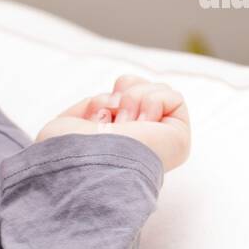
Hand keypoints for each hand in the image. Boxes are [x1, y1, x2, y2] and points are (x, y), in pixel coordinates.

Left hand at [35, 74, 190, 171]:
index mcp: (118, 140)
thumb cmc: (69, 148)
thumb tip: (116, 100)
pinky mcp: (178, 138)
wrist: (84, 159)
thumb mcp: (71, 120)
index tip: (99, 110)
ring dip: (133, 99)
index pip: (126, 97)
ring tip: (124, 124)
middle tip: (112, 118)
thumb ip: (96, 106)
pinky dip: (152, 102)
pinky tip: (140, 124)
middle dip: (123, 94)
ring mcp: (161, 140)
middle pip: (143, 89)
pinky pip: (175, 98)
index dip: (114, 93)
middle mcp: (141, 141)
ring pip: (158, 90)